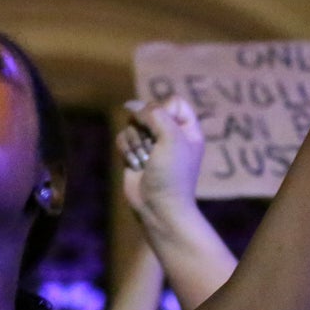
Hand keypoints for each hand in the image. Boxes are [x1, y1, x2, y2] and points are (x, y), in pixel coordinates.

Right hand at [116, 97, 205, 217]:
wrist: (158, 208)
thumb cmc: (172, 174)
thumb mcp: (171, 138)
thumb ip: (154, 114)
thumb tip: (130, 105)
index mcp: (187, 129)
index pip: (173, 101)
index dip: (164, 109)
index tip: (165, 127)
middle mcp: (169, 134)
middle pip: (149, 110)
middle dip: (146, 128)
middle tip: (153, 147)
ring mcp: (150, 144)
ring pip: (133, 124)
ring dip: (136, 142)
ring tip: (144, 161)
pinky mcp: (133, 154)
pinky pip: (122, 138)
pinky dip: (126, 150)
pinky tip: (134, 165)